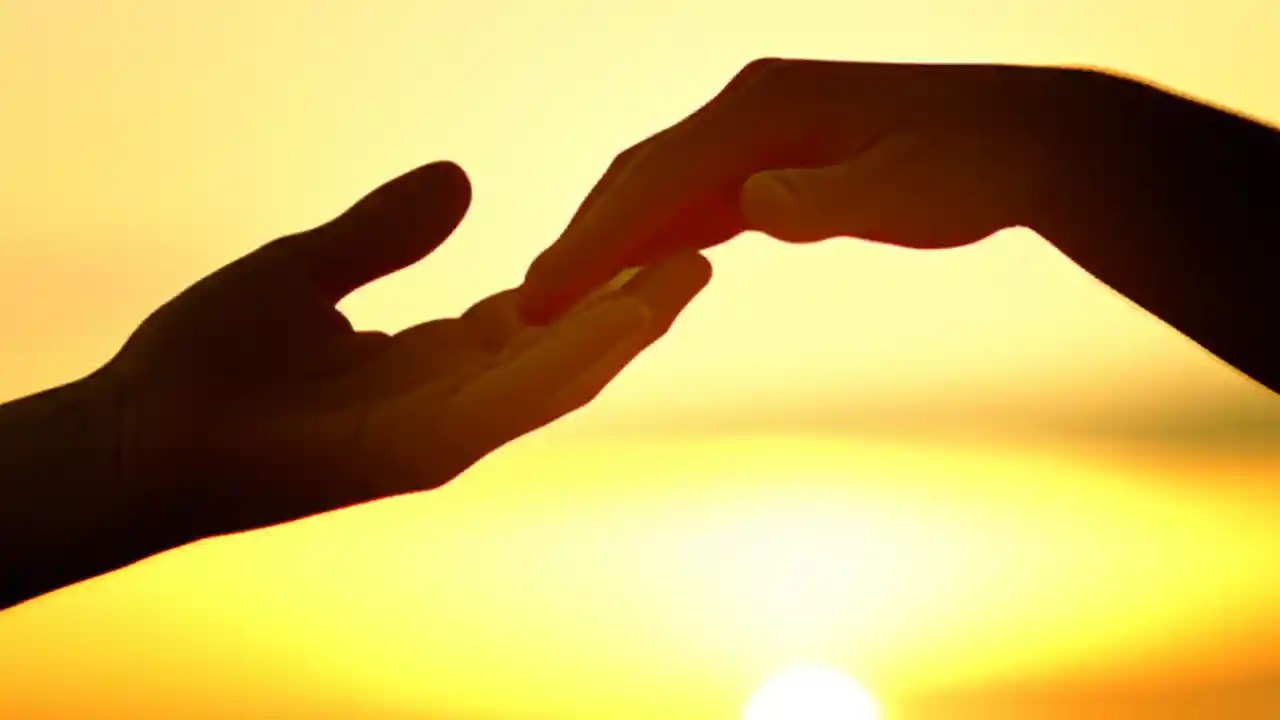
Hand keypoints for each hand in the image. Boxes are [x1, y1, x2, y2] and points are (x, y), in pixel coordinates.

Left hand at [105, 161, 709, 540]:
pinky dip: (574, 359)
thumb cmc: (207, 365)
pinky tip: (623, 318)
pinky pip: (513, 399)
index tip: (641, 239)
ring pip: (555, 378)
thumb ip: (383, 233)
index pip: (530, 321)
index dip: (589, 281)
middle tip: (698, 254)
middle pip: (562, 351)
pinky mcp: (418, 451)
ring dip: (623, 330)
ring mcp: (438, 433)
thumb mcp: (304, 272)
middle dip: (629, 306)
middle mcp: (447, 404)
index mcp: (426, 365)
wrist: (135, 437)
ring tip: (686, 275)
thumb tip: (462, 179)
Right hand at [518, 59, 1125, 320]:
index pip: (654, 180)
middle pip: (639, 176)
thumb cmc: (970, 165)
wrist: (1022, 138)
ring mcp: (757, 128)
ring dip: (610, 242)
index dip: (592, 242)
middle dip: (583, 241)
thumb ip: (824, 198)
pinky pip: (695, 197)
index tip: (540, 297)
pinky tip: (632, 275)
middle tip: (526, 309)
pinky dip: (656, 237)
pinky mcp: (773, 153)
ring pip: (659, 187)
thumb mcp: (905, 191)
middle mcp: (748, 108)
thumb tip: (749, 203)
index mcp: (765, 110)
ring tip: (560, 301)